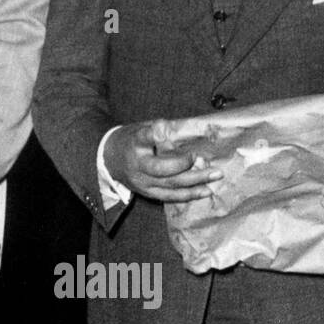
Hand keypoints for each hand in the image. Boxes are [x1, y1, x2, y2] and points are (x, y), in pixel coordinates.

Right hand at [103, 120, 222, 202]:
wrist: (108, 160)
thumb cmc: (131, 141)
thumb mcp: (140, 129)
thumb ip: (160, 131)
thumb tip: (188, 131)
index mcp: (134, 143)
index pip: (143, 137)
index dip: (154, 133)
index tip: (163, 127)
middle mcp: (137, 165)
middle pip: (161, 168)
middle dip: (183, 165)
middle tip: (200, 158)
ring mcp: (142, 182)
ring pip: (171, 185)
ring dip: (195, 181)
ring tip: (215, 175)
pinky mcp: (147, 192)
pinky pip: (170, 196)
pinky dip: (189, 194)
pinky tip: (205, 191)